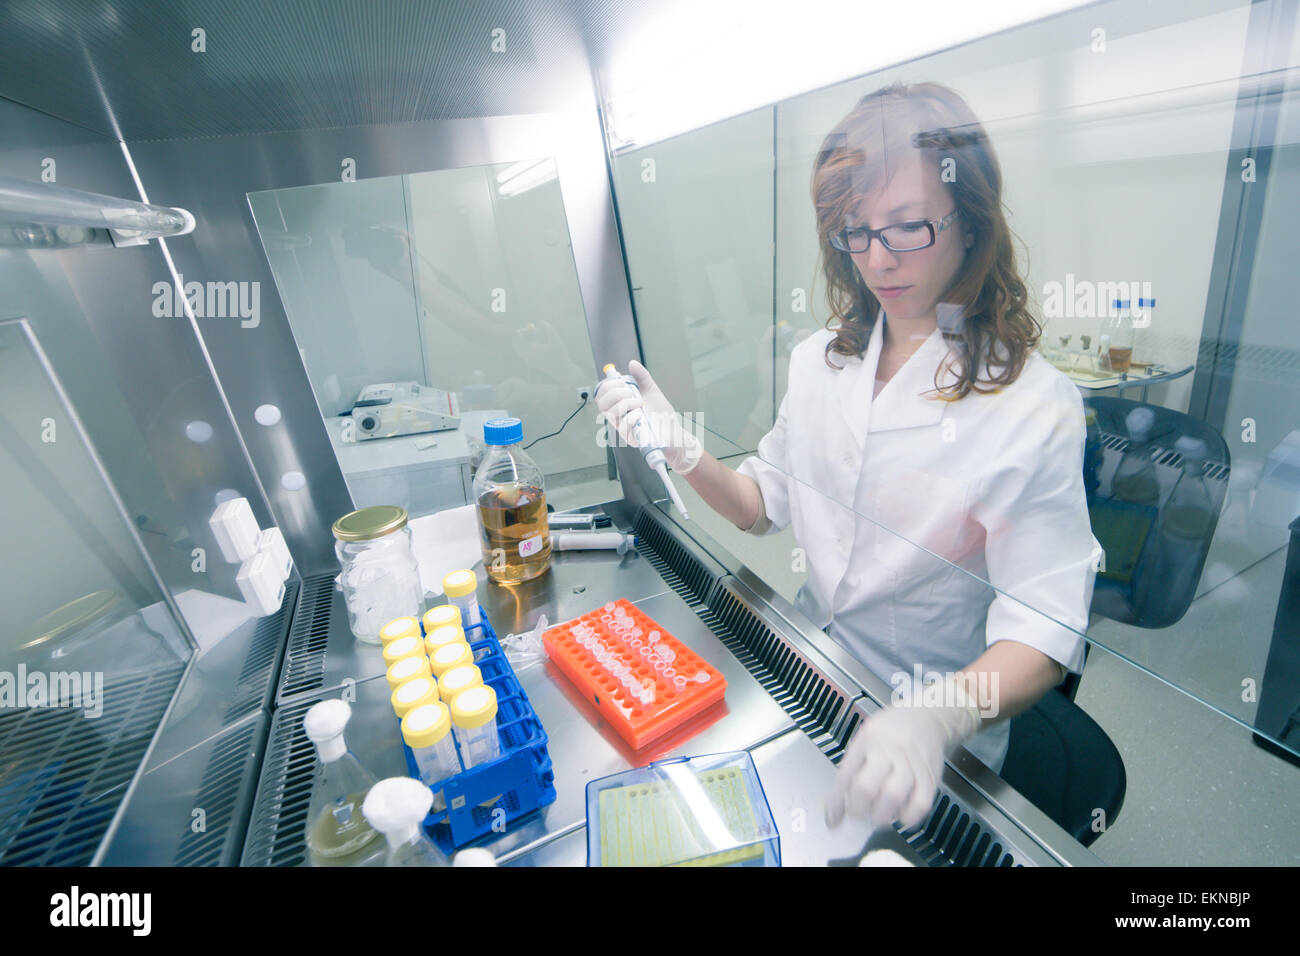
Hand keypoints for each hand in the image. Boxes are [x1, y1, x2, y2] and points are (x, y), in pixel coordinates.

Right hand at [594, 360, 702, 473]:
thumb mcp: (652, 390)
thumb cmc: (662, 414)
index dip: (607, 385)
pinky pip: (623, 424)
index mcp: (618, 405)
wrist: (674, 430)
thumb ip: (642, 376)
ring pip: (610, 412)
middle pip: (601, 402)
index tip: (621, 381)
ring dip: (627, 403)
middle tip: (630, 392)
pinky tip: (642, 416)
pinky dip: (633, 415)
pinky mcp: (629, 438)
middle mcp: (617, 417)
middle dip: (615, 392)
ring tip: (640, 404)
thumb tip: (632, 363)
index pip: (600, 395)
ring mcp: (622, 428)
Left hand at [825, 677, 981, 829]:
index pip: (845, 774)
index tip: (832, 818)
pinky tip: (901, 814)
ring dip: (881, 815)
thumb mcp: (867, 735)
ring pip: (893, 796)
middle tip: (858, 814)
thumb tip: (839, 799)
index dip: (836, 802)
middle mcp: (889, 750)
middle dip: (858, 809)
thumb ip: (854, 763)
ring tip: (877, 816)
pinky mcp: (930, 776)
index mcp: (868, 739)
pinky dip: (908, 816)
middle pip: (866, 787)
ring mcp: (911, 763)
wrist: (928, 713)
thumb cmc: (894, 727)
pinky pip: (921, 803)